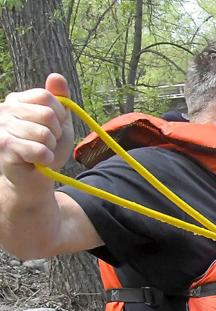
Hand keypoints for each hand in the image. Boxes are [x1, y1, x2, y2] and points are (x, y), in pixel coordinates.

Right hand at [0, 74, 73, 193]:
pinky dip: (46, 158)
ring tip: (40, 152)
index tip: (55, 128)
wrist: (35, 178)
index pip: (47, 97)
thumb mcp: (59, 122)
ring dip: (50, 147)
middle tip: (46, 143)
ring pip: (45, 134)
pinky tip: (39, 161)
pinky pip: (39, 149)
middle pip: (47, 115)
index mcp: (17, 101)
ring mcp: (1, 127)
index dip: (59, 116)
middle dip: (56, 134)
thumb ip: (59, 100)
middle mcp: (4, 110)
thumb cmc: (46, 149)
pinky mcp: (4, 146)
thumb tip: (56, 76)